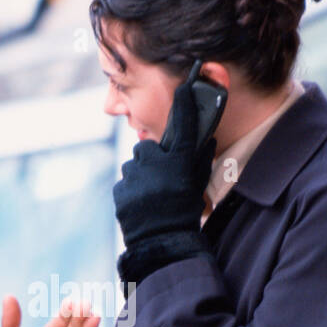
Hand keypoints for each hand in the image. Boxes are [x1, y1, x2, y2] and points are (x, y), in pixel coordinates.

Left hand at [112, 73, 215, 284]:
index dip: (185, 101)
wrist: (162, 242)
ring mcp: (135, 174)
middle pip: (149, 148)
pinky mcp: (120, 188)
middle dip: (154, 160)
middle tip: (163, 180)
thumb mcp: (199, 186)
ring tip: (153, 196)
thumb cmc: (186, 214)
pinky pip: (127, 183)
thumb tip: (206, 142)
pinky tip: (143, 204)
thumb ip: (201, 161)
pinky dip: (133, 190)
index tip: (185, 84)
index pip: (184, 123)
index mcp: (180, 160)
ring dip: (143, 176)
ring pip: (136, 166)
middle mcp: (156, 161)